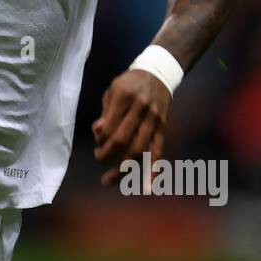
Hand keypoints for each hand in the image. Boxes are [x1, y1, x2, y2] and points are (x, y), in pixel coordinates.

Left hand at [92, 70, 171, 186]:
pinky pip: (158, 151)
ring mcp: (154, 120)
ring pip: (139, 150)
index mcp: (125, 97)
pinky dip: (153, 170)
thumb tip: (97, 133)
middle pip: (124, 141)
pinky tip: (146, 186)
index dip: (101, 139)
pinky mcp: (163, 128)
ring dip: (123, 169)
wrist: (158, 74)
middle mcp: (141, 109)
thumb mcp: (113, 90)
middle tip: (98, 158)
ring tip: (109, 180)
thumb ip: (105, 112)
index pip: (110, 126)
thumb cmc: (130, 83)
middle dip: (107, 155)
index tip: (97, 143)